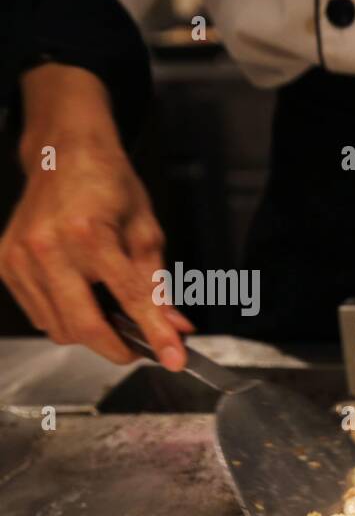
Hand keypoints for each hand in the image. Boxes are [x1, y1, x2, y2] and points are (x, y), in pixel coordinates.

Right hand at [0, 65, 191, 368]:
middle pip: (83, 327)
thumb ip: (159, 284)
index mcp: (88, 234)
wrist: (64, 155)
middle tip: (140, 344)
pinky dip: (65, 318)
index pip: (129, 300)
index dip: (155, 335)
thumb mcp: (146, 232)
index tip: (174, 361)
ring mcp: (20, 257)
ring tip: (111, 311)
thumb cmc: (108, 186)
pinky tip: (82, 298)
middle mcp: (46, 247)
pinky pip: (40, 314)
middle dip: (117, 347)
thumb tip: (176, 328)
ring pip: (59, 328)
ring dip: (91, 333)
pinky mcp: (6, 264)